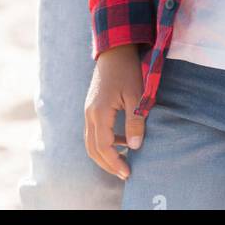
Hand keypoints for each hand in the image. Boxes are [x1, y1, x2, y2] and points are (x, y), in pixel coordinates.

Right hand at [85, 44, 145, 179]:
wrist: (115, 50)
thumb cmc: (128, 70)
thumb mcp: (135, 95)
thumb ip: (135, 121)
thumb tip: (135, 146)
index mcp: (99, 113)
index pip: (103, 148)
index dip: (115, 163)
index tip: (128, 173)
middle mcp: (89, 114)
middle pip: (93, 150)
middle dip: (108, 165)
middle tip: (124, 174)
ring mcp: (88, 111)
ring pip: (91, 142)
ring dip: (105, 155)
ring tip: (123, 161)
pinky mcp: (92, 107)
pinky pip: (93, 132)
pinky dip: (104, 143)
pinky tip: (122, 141)